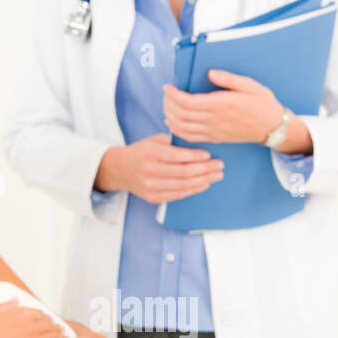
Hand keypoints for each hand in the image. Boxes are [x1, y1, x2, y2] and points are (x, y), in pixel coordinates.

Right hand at [94, 133, 223, 203]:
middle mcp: (150, 170)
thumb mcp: (152, 141)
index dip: (195, 156)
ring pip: (183, 185)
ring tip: (216, 176)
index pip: (177, 156)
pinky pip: (177, 195)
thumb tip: (196, 144)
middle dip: (205, 169)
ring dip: (203, 181)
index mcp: (150, 153)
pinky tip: (204, 184)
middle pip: (183, 172)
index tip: (209, 154)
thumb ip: (172, 142)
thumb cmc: (140, 152)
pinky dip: (193, 190)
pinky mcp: (153, 197)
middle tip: (219, 166)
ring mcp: (151, 186)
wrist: (119, 169)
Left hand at [162, 69, 281, 143]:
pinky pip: (190, 137)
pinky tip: (172, 122)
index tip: (167, 86)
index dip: (173, 94)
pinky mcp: (214, 138)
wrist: (273, 127)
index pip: (187, 101)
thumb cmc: (263, 103)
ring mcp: (213, 131)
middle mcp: (214, 119)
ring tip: (167, 105)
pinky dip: (176, 130)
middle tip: (166, 94)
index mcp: (221, 104)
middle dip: (168, 103)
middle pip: (180, 114)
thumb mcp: (250, 85)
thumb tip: (210, 73)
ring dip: (170, 116)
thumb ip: (229, 79)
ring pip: (182, 127)